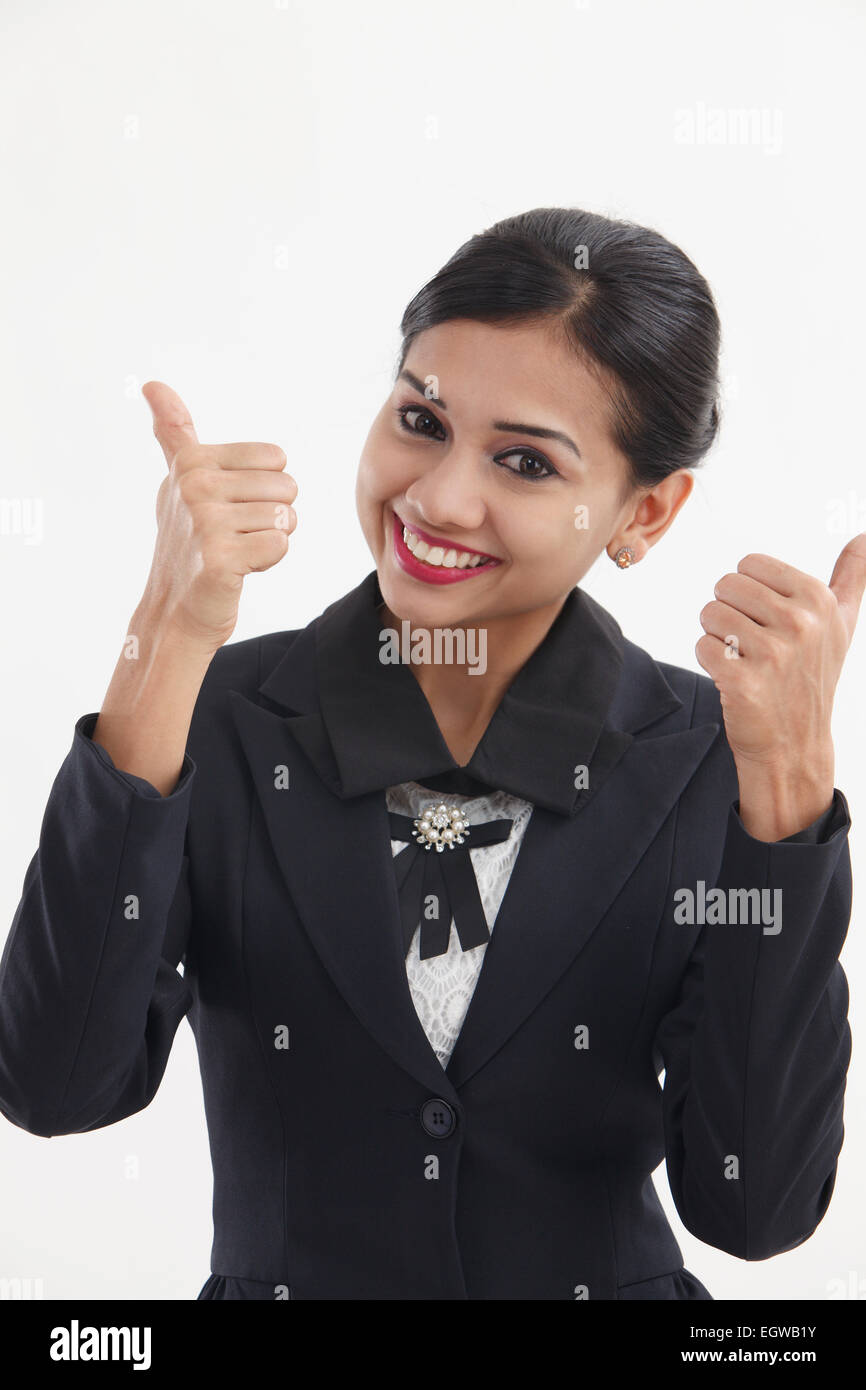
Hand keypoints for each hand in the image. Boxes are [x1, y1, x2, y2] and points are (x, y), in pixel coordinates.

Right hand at [139, 381, 297, 650]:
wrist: (177, 610)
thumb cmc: (188, 543)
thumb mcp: (178, 479)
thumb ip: (173, 432)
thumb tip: (152, 384)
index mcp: (191, 461)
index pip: (276, 458)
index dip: (265, 488)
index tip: (231, 508)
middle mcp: (194, 486)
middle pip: (287, 488)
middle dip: (272, 516)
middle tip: (238, 536)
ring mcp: (205, 522)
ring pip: (286, 518)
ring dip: (271, 540)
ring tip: (238, 551)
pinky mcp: (220, 558)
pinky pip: (280, 546)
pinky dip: (268, 562)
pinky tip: (239, 569)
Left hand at [695, 534, 865, 838]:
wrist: (794, 743)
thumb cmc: (812, 677)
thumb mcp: (841, 623)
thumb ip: (852, 575)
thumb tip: (865, 536)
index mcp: (819, 599)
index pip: (749, 564)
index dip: (748, 591)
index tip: (767, 618)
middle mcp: (800, 623)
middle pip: (725, 586)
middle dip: (730, 612)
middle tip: (751, 642)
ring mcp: (773, 654)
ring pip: (710, 614)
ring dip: (719, 637)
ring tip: (744, 659)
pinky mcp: (743, 681)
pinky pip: (702, 646)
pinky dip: (710, 660)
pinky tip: (734, 677)